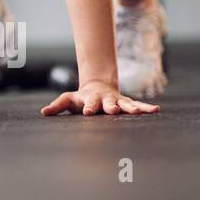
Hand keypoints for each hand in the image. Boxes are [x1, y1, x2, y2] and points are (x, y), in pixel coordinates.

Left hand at [41, 80, 160, 116]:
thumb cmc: (81, 98)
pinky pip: (138, 105)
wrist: (97, 87)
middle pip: (108, 103)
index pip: (89, 104)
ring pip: (125, 104)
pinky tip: (156, 110)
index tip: (87, 112)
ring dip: (131, 108)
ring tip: (139, 112)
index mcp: (91, 100)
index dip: (88, 107)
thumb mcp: (68, 100)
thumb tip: (43, 112)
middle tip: (113, 110)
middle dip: (111, 107)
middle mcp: (106, 100)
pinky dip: (146, 108)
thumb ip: (58, 106)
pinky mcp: (127, 103)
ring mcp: (117, 101)